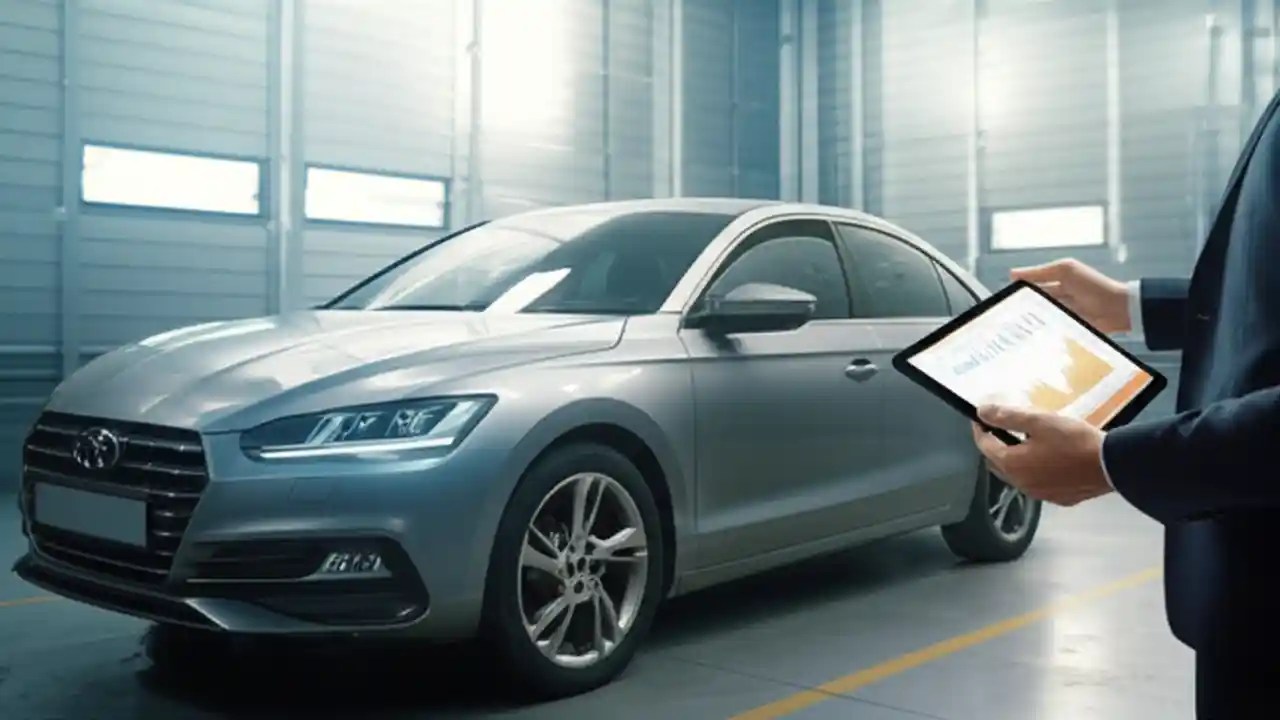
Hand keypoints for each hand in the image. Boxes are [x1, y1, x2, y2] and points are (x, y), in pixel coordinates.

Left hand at [972, 404, 1112, 506]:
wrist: (1111, 465)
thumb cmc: (1073, 440)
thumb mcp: (1038, 421)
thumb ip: (1008, 416)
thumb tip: (982, 412)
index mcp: (1011, 465)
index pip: (984, 446)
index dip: (980, 429)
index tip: (982, 416)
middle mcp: (1021, 484)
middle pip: (997, 463)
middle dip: (994, 445)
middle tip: (999, 427)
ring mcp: (1040, 494)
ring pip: (1017, 475)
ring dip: (1014, 459)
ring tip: (1023, 440)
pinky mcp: (1058, 498)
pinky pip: (1036, 482)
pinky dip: (1033, 470)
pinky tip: (1045, 459)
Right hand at [1010, 258, 1131, 333]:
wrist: (1117, 309)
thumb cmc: (1094, 286)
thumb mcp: (1065, 270)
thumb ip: (1039, 272)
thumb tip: (1012, 274)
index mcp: (1057, 281)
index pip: (1031, 285)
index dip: (1018, 290)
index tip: (1003, 297)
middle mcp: (1058, 298)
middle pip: (1034, 303)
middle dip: (1022, 307)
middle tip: (1006, 315)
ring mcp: (1062, 314)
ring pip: (1040, 318)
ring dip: (1031, 321)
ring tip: (1014, 326)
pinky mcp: (1067, 329)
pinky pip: (1050, 331)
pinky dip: (1042, 332)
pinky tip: (1030, 335)